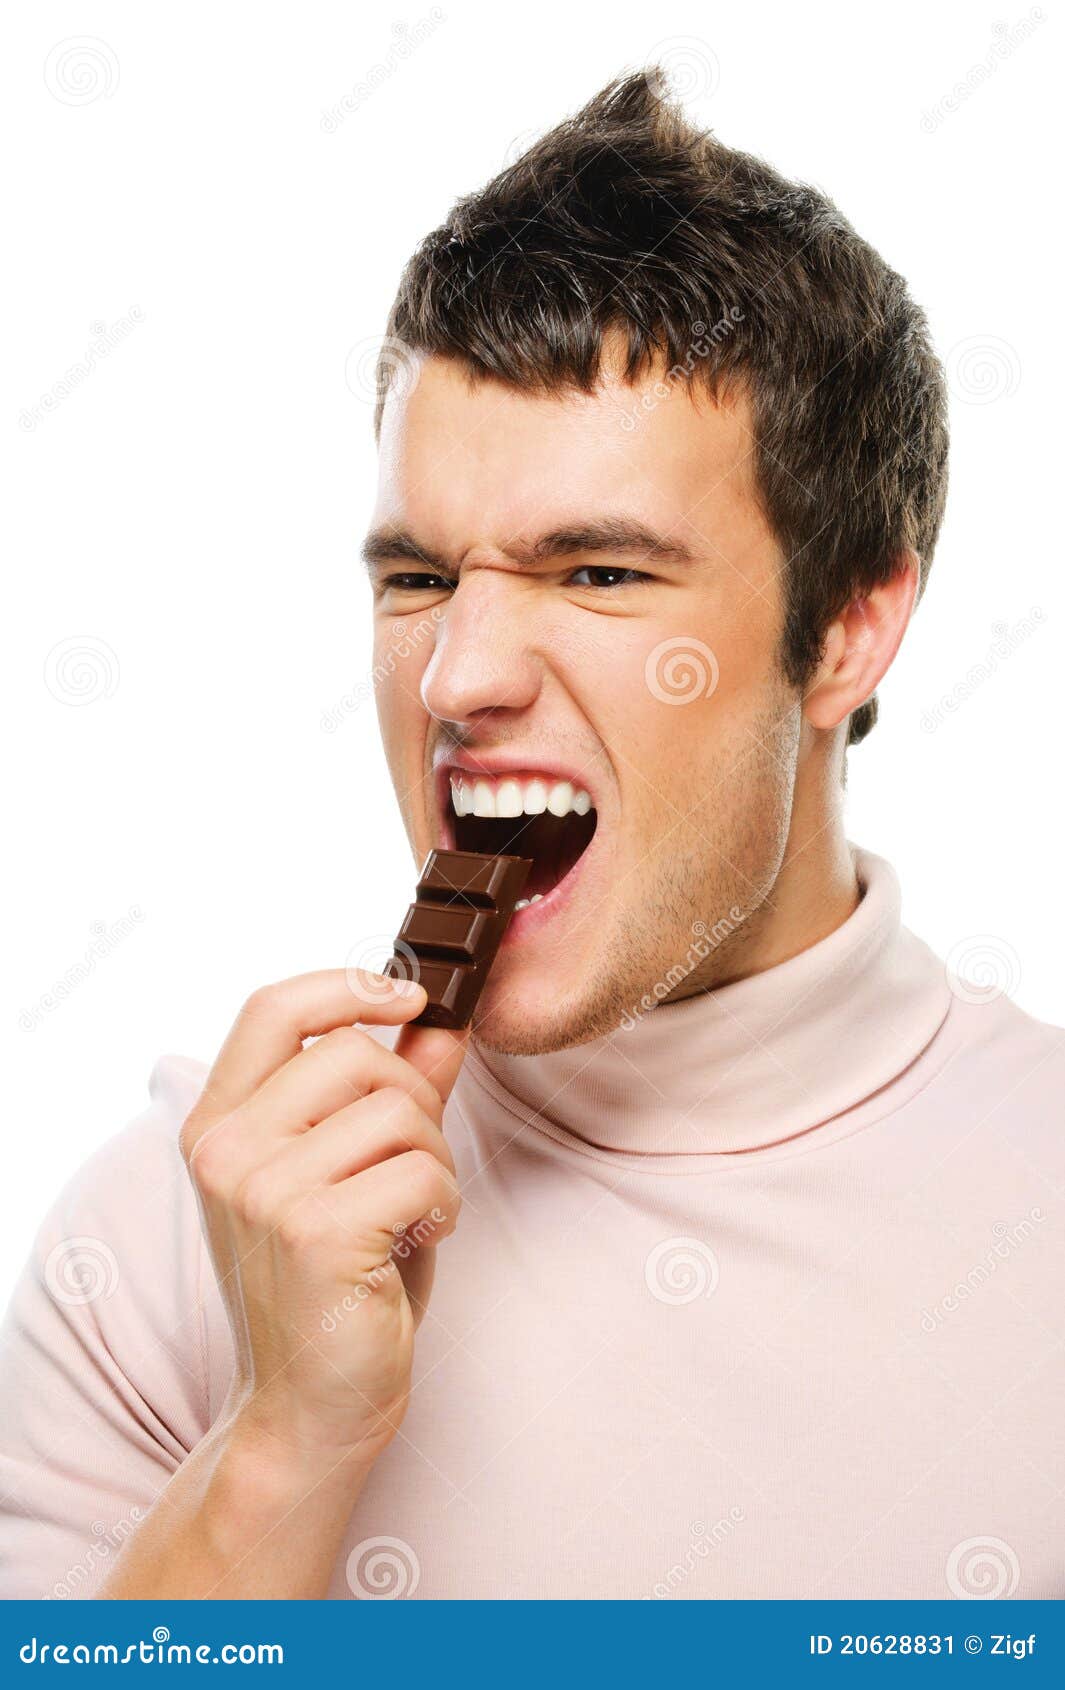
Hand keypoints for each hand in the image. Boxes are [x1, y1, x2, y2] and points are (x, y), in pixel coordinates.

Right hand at [179, 969, 466, 1471]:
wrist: (312, 1407)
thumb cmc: (334, 1285)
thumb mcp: (351, 1171)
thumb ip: (390, 1088)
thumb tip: (442, 1017)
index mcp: (218, 1124)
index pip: (273, 1007)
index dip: (348, 985)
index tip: (409, 996)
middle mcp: (227, 1149)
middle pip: (359, 1055)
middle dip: (416, 1103)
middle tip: (411, 1166)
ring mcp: (264, 1190)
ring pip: (401, 1111)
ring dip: (432, 1162)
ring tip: (407, 1214)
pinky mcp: (315, 1231)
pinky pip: (423, 1169)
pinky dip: (442, 1204)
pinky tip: (413, 1243)